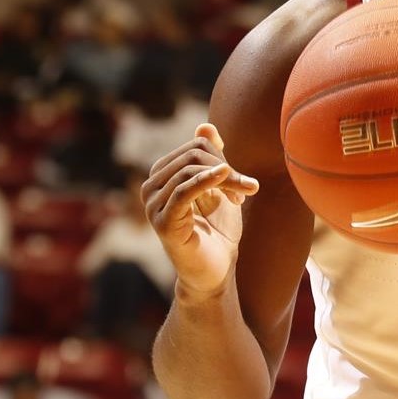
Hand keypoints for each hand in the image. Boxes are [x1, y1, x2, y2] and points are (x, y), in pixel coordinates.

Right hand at [142, 123, 259, 296]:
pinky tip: (226, 177)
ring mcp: (153, 206)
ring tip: (242, 196)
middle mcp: (150, 188)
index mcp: (161, 176)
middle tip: (246, 189)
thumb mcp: (219, 189)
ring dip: (225, 180)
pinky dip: (207, 180)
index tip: (240, 182)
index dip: (222, 158)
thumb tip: (205, 126)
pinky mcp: (162, 223)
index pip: (194, 147)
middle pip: (192, 155)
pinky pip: (184, 191)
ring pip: (190, 171)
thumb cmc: (217, 232)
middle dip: (225, 168)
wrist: (216, 272)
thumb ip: (212, 158)